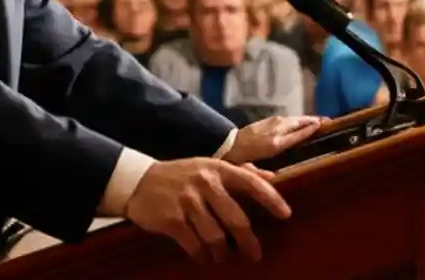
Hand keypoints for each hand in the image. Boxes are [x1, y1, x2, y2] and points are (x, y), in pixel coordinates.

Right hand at [125, 158, 289, 262]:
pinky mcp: (172, 219)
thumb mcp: (209, 167)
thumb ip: (241, 173)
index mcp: (217, 169)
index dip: (271, 199)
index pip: (251, 183)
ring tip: (222, 257)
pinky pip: (194, 245)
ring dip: (221, 253)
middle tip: (255, 255)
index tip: (286, 215)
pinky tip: (203, 257)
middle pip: (236, 219)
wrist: (139, 181)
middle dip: (249, 242)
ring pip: (216, 237)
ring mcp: (187, 201)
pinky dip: (202, 256)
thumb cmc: (181, 176)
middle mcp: (205, 183)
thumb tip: (273, 177)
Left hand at [223, 116, 321, 165]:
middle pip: (297, 122)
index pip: (297, 134)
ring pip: (291, 119)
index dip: (310, 129)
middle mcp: (275, 130)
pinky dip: (295, 119)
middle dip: (312, 120)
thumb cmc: (238, 159)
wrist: (224, 143)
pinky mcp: (266, 121)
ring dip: (304, 119)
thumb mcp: (249, 169)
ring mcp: (270, 124)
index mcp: (274, 144)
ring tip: (318, 120)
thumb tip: (274, 178)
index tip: (322, 125)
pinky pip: (285, 119)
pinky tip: (300, 122)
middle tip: (327, 120)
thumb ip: (262, 174)